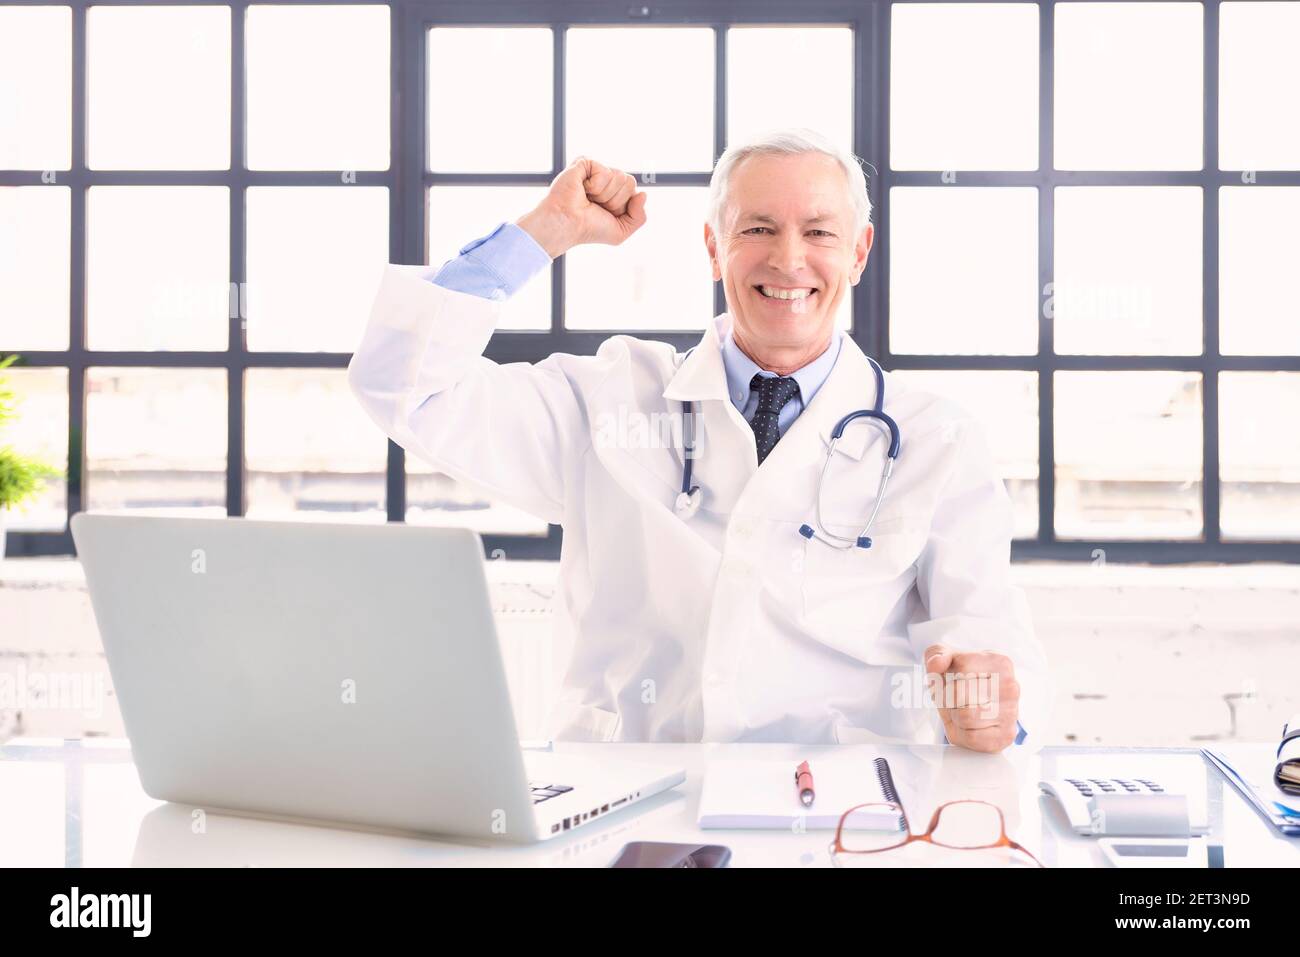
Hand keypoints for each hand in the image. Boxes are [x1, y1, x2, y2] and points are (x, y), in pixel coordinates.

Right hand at [515, 157, 647, 256]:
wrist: (568, 225)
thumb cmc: (590, 229)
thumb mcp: (621, 231)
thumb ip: (640, 217)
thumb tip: (643, 194)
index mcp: (615, 193)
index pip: (633, 190)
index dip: (623, 205)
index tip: (606, 213)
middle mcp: (606, 180)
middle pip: (629, 181)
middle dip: (616, 199)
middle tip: (596, 205)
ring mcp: (595, 170)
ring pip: (620, 176)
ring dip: (605, 194)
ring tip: (588, 198)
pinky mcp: (585, 163)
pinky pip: (605, 171)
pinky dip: (596, 185)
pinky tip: (582, 189)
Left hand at [923, 643, 1020, 752]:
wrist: (976, 706)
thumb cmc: (961, 681)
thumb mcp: (945, 661)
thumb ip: (936, 656)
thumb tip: (936, 663)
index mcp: (999, 662)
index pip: (961, 667)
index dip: (945, 676)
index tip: (950, 680)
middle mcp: (1011, 686)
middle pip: (959, 692)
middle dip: (947, 697)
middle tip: (952, 698)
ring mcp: (1012, 712)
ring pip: (965, 716)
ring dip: (954, 716)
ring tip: (961, 710)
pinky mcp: (1006, 736)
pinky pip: (971, 737)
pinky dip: (962, 733)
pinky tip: (968, 725)